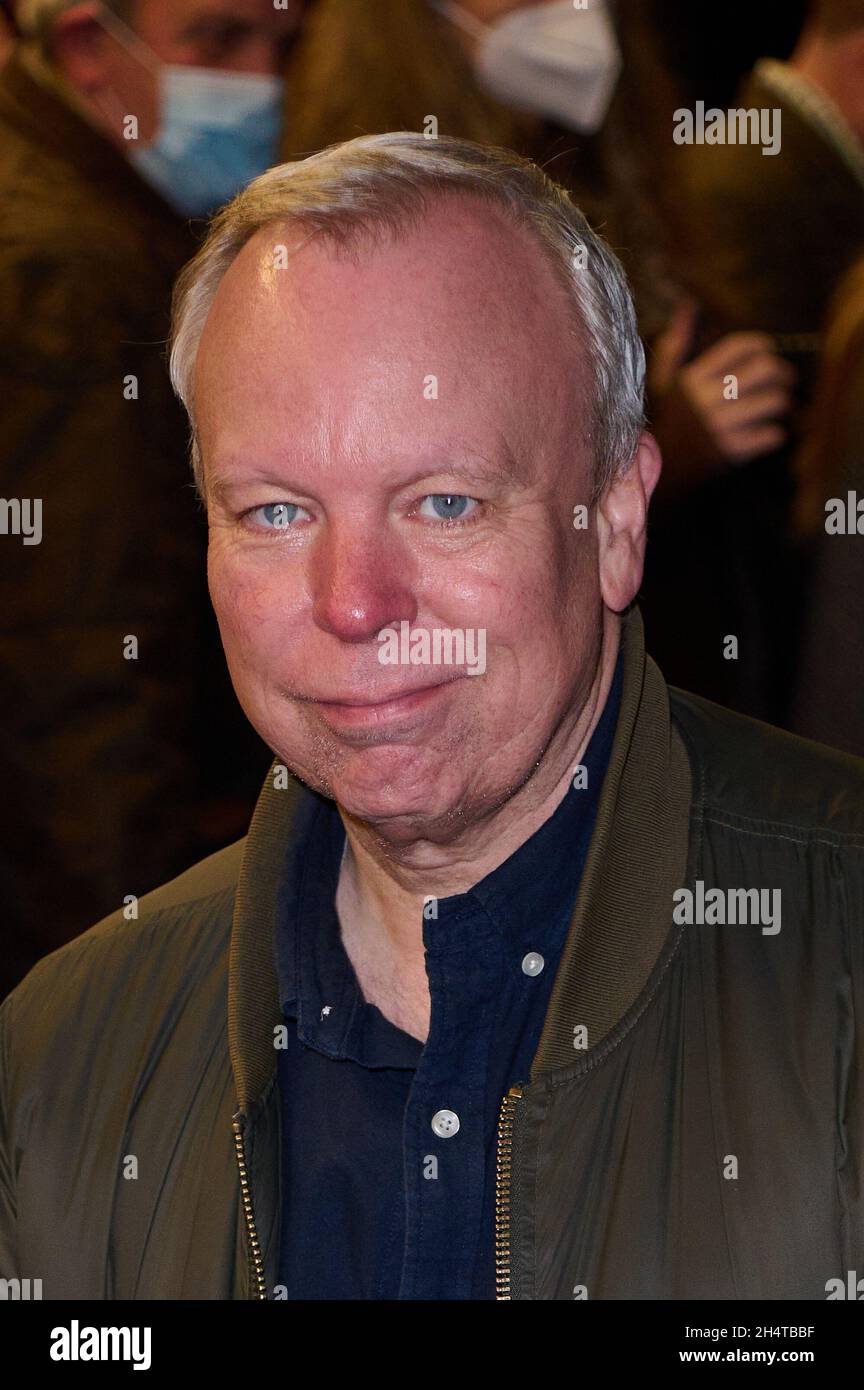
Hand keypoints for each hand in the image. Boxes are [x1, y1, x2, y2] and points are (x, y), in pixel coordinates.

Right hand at [651, 301, 796, 464]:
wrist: (658, 472)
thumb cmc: (664, 423)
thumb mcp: (663, 381)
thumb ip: (677, 344)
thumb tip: (688, 306)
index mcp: (694, 377)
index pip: (740, 346)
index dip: (763, 346)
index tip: (769, 353)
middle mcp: (708, 398)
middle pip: (765, 369)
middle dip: (783, 373)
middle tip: (787, 381)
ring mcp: (720, 425)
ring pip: (774, 401)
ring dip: (782, 404)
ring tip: (779, 408)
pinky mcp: (731, 451)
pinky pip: (771, 435)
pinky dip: (775, 435)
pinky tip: (767, 435)